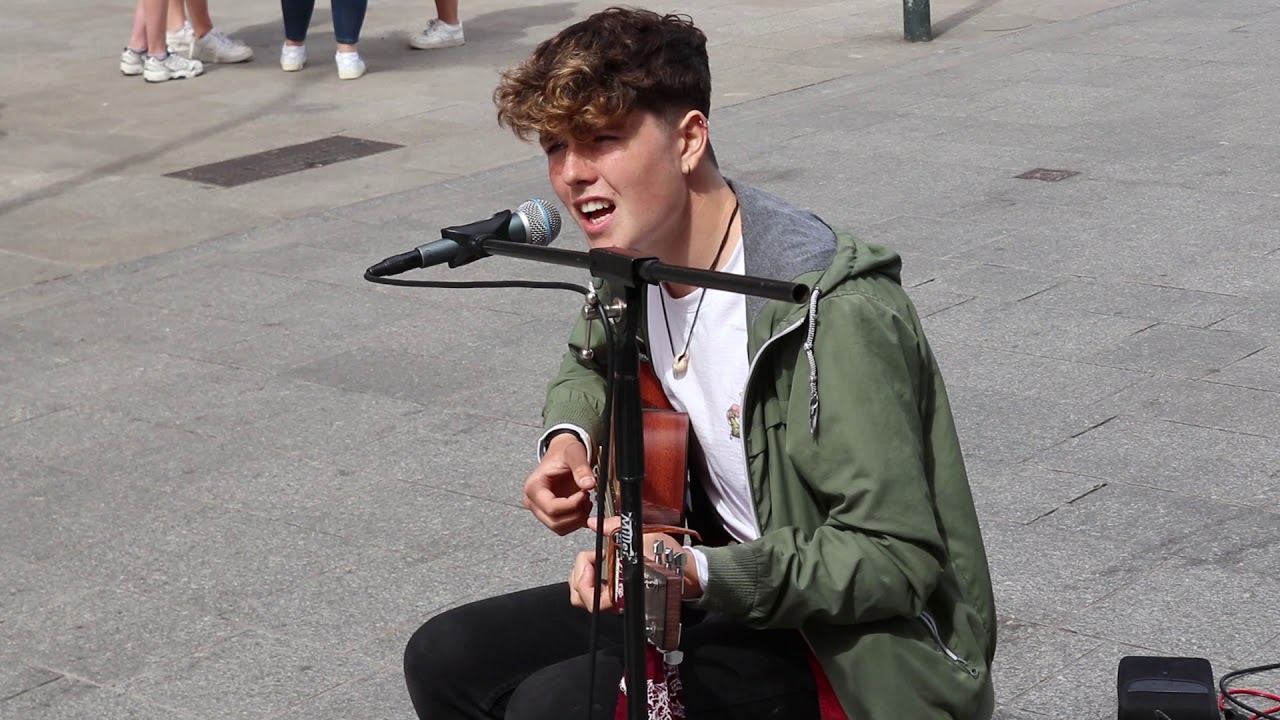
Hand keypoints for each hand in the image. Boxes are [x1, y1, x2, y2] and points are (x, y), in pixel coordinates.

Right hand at [523, 432, 595, 534]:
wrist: (561, 453)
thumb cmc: (564, 452)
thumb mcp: (574, 452)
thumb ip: (581, 467)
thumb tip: (589, 484)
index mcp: (533, 487)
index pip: (551, 508)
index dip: (572, 505)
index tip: (584, 493)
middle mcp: (533, 502)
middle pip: (555, 522)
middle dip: (576, 513)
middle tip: (587, 497)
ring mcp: (540, 511)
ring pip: (559, 528)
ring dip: (577, 519)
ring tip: (585, 500)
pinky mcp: (550, 515)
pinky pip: (563, 528)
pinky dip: (577, 522)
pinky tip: (583, 506)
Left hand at [570, 518, 702, 608]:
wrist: (686, 569)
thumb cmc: (668, 557)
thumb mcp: (644, 536)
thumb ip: (616, 528)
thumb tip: (592, 522)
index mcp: (623, 592)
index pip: (592, 599)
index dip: (585, 579)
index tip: (594, 556)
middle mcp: (616, 602)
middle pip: (581, 599)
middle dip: (580, 574)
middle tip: (591, 556)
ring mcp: (614, 600)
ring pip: (583, 597)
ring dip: (583, 575)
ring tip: (595, 558)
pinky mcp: (615, 594)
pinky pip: (591, 591)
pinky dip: (588, 576)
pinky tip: (600, 562)